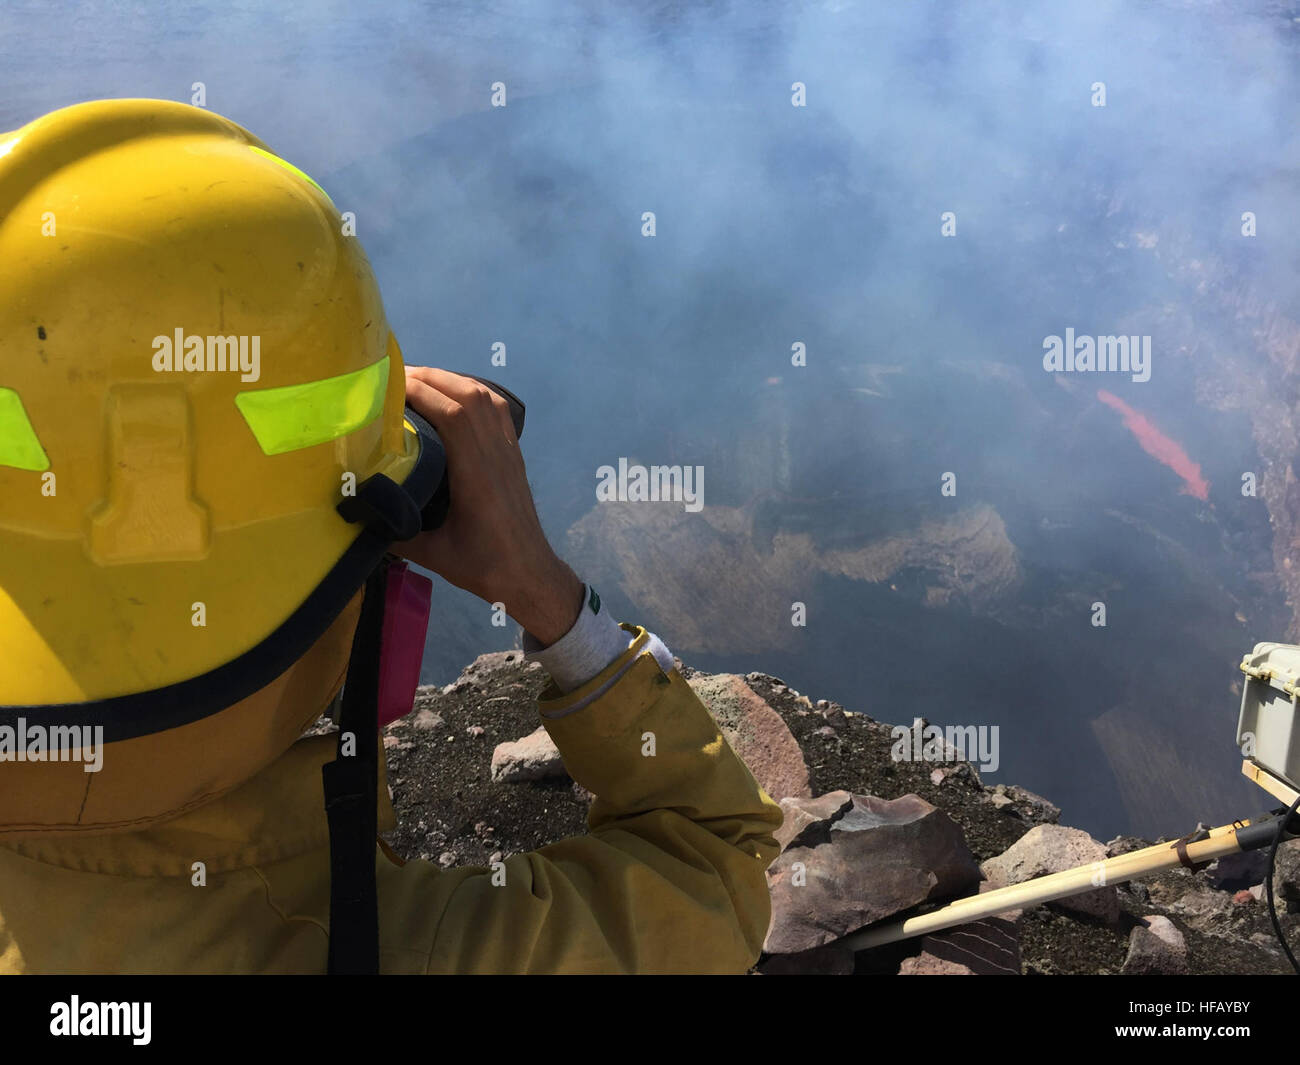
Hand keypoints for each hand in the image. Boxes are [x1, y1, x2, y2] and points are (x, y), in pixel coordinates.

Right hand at [398, 367, 583, 646]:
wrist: (530, 574)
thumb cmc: (484, 567)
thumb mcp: (433, 555)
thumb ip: (394, 533)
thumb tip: (350, 514)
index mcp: (477, 476)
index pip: (454, 415)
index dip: (422, 392)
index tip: (387, 385)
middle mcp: (496, 454)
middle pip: (467, 396)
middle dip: (429, 378)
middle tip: (392, 377)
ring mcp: (509, 450)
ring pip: (484, 397)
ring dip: (450, 380)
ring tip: (416, 380)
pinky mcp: (513, 452)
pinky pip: (497, 408)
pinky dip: (473, 391)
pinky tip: (451, 393)